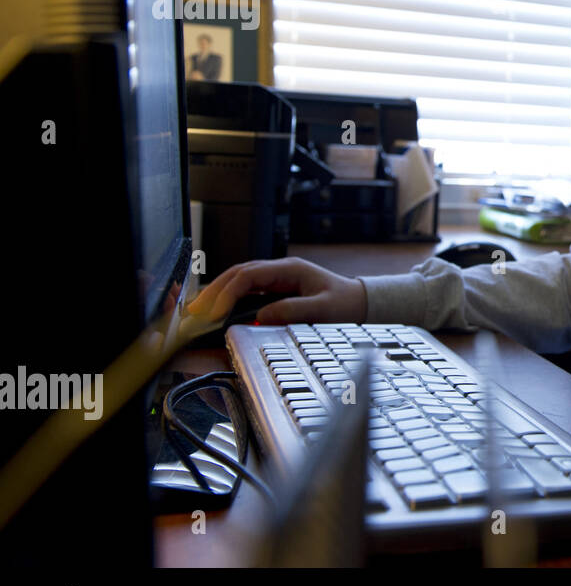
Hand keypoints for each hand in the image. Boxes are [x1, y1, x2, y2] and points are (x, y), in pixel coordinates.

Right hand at [186, 258, 367, 325]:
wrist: (360, 302)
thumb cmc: (345, 303)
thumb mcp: (324, 309)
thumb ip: (294, 310)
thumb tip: (262, 316)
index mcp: (290, 269)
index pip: (249, 275)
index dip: (229, 291)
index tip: (216, 311)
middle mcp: (280, 270)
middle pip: (238, 274)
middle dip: (214, 290)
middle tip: (195, 310)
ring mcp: (277, 278)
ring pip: (239, 280)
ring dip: (218, 293)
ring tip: (198, 311)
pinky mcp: (276, 289)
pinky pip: (247, 290)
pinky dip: (230, 298)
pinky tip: (217, 310)